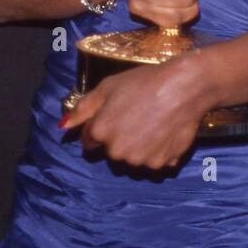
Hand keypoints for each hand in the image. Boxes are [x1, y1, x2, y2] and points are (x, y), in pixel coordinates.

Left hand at [62, 56, 203, 169]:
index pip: (88, 140)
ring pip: (132, 158)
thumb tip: (63, 126)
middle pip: (111, 151)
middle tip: (135, 116)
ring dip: (137, 146)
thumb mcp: (107, 87)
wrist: (183, 87)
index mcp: (100, 132)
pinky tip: (164, 132)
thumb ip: (82, 109)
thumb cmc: (144, 82)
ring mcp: (140, 161)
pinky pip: (153, 161)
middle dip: (118, 138)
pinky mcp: (161, 165)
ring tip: (152, 123)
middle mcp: (117, 152)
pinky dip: (157, 151)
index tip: (113, 116)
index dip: (99, 127)